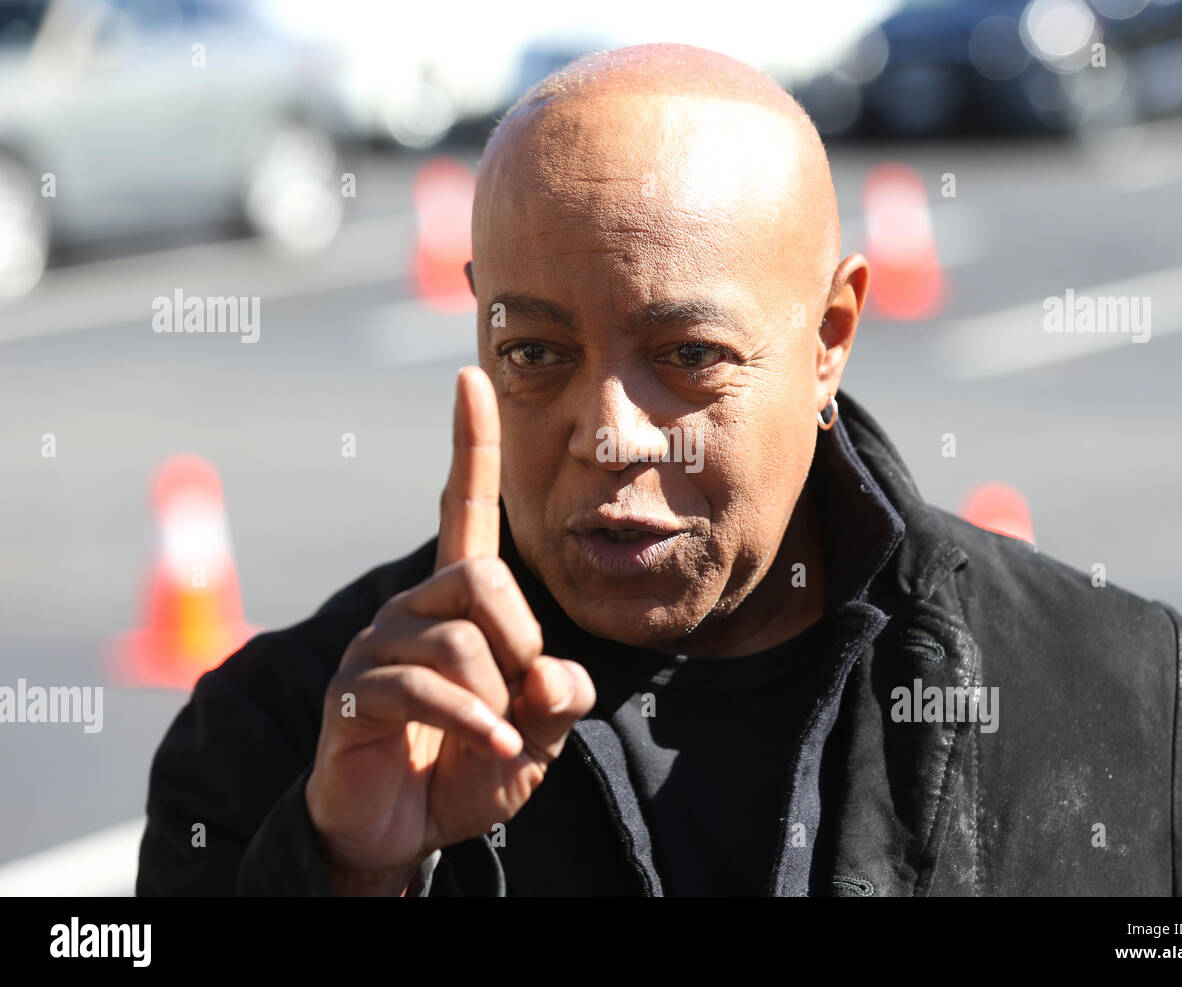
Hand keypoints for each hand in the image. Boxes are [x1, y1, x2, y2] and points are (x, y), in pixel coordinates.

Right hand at [304, 366, 595, 894]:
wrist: (410, 832)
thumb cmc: (473, 767)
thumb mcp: (540, 731)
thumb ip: (561, 694)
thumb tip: (553, 671)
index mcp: (458, 602)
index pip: (463, 508)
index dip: (469, 446)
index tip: (471, 376)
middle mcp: (413, 608)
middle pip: (481, 577)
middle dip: (519, 643)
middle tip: (518, 698)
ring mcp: (378, 646)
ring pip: (458, 639)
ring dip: (493, 699)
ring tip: (489, 733)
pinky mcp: (356, 691)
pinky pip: (424, 687)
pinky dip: (473, 723)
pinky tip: (489, 748)